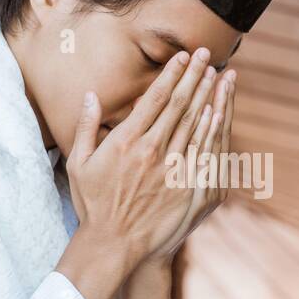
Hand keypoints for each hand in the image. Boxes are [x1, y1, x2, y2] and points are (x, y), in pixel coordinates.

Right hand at [66, 48, 218, 270]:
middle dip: (194, 76)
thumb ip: (86, 126)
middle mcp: (151, 150)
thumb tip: (90, 94)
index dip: (171, 74)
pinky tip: (219, 111)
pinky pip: (203, 153)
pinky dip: (212, 129)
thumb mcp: (79, 163)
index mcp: (126, 141)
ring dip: (208, 96)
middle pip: (180, 104)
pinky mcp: (185, 187)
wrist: (113, 244)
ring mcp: (171, 169)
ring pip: (195, 124)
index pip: (155, 98)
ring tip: (219, 74)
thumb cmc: (93, 205)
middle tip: (205, 54)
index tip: (182, 56)